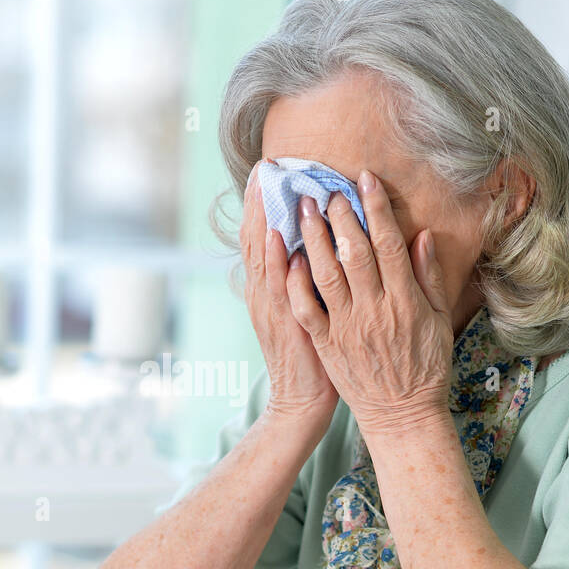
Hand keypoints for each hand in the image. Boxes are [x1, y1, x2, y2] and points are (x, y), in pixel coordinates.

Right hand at [240, 162, 338, 428]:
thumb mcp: (301, 312)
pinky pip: (281, 291)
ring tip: (267, 188)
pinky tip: (280, 239)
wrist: (302, 402)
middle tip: (264, 166)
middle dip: (260, 203)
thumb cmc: (311, 356)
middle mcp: (265, 295)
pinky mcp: (287, 326)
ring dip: (265, 222)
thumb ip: (300, 279)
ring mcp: (273, 310)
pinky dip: (277, 265)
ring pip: (264, 259)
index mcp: (270, 289)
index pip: (263, 239)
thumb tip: (307, 244)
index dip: (262, 205)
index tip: (267, 172)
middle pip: (257, 240)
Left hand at [285, 170, 452, 438]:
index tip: (365, 180)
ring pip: (327, 274)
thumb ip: (429, 278)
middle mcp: (375, 310)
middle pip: (355, 252)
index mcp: (405, 301)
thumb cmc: (425, 368)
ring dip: (314, 238)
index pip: (389, 243)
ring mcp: (348, 328)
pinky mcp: (327, 345)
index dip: (376, 208)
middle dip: (339, 215)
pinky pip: (308, 310)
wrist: (403, 416)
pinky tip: (289, 257)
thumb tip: (422, 236)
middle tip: (325, 187)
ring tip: (302, 209)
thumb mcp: (439, 321)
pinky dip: (297, 283)